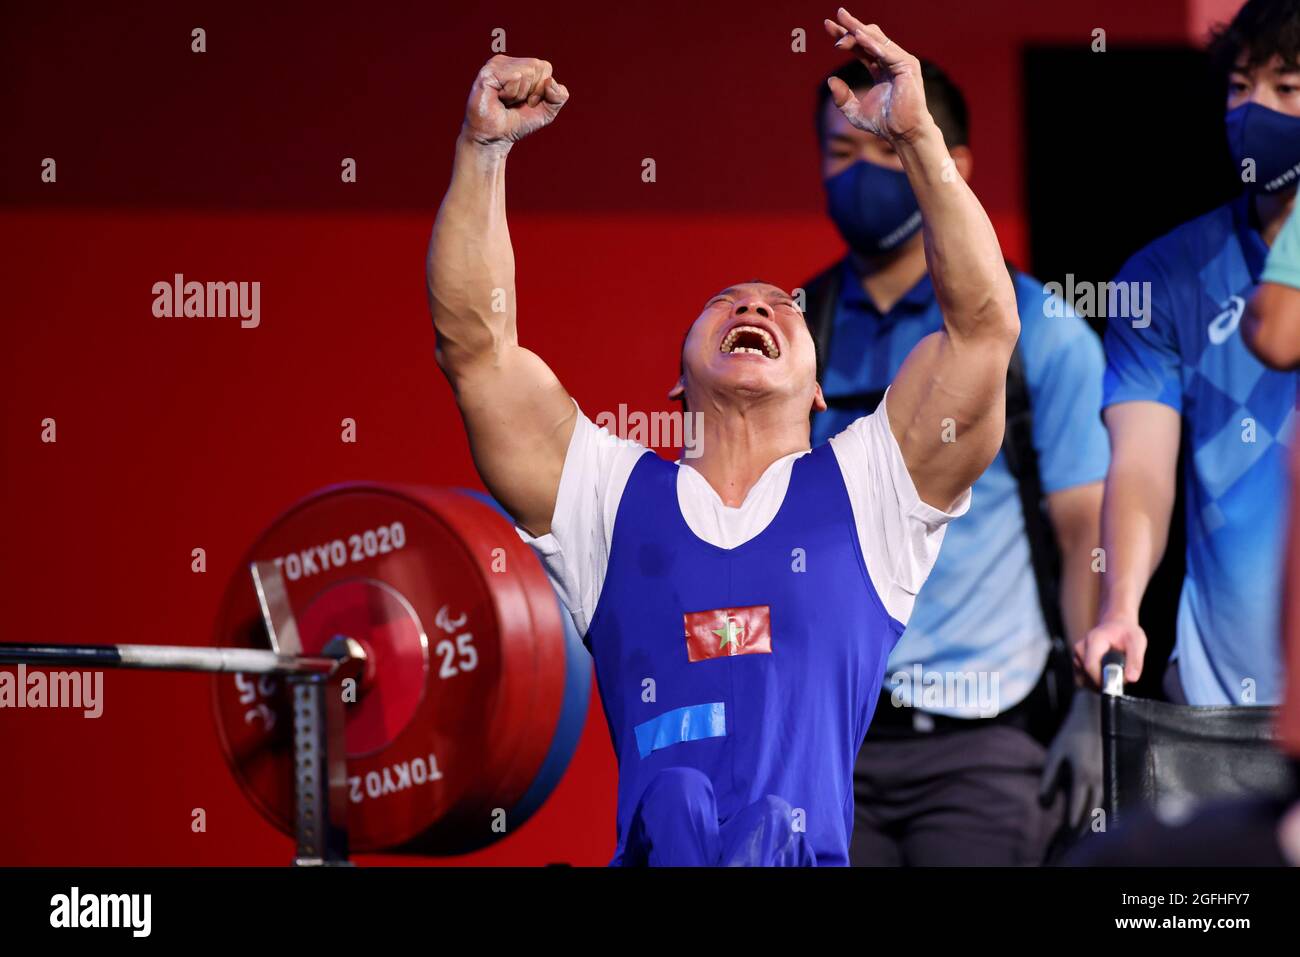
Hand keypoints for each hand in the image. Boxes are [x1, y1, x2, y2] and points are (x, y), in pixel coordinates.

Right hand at [462, 55, 568, 146]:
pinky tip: (499, 99)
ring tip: (506, 102)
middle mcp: (508, 62)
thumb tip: (550, 81)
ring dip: (520, 94)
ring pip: (527, 71)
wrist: (496, 139)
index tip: (527, 102)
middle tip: (515, 103)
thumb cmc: (518, 123)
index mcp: (521, 66)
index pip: (545, 67)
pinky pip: (515, 77)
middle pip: (537, 66)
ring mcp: (496, 65)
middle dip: (532, 91)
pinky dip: (511, 94)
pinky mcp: (488, 73)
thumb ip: (559, 96)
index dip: (541, 90)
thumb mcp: (547, 111)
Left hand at [822, 9, 931, 142]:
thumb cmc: (883, 124)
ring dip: (859, 33)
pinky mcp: (908, 65)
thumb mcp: (854, 111)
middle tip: (834, 18)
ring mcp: (900, 61)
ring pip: (877, 39)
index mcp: (880, 67)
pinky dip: (872, 44)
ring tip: (843, 27)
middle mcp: (890, 60)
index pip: (860, 46)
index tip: (827, 26)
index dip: (844, 35)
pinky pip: (887, 51)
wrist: (902, 133)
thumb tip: (830, 81)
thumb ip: (842, 98)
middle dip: (851, 27)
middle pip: (868, 36)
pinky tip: (859, 39)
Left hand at [1038, 690, 1101, 831]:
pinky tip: (1095, 814)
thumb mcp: (1054, 754)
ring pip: (1102, 806)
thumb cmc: (1070, 734)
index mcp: (1083, 776)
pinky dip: (1101, 808)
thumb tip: (1044, 805)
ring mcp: (1109, 776)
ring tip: (1083, 832)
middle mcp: (1099, 780)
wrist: (1095, 715)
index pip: (1077, 807)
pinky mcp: (1113, 772)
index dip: (1071, 823)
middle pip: (1092, 812)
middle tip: (1073, 839)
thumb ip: (1047, 780)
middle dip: (1083, 827)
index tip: (1066, 834)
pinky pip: (1108, 797)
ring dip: (1093, 820)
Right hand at [1076, 616, 1146, 687]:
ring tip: (1114, 671)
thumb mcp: (1137, 642)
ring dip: (1100, 683)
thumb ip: (1136, 661)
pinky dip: (1096, 682)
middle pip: (1087, 675)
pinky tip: (1106, 673)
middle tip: (1121, 677)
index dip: (1104, 680)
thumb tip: (1131, 679)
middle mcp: (1080, 648)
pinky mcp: (1077, 664)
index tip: (1119, 685)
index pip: (1091, 666)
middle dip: (1105, 682)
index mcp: (1093, 640)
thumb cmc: (1126, 633)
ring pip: (1085, 680)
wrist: (1115, 626)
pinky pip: (1083, 680)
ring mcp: (1077, 656)